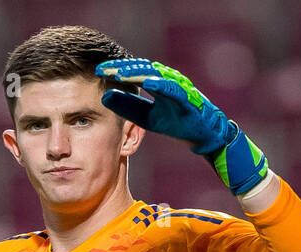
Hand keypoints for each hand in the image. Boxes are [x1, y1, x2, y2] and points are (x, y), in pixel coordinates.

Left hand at [96, 59, 270, 196]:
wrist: (203, 135)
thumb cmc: (176, 123)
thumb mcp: (146, 117)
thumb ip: (128, 107)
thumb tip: (105, 96)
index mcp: (156, 81)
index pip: (132, 72)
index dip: (115, 70)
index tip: (97, 71)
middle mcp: (167, 79)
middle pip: (141, 68)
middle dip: (121, 68)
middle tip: (102, 68)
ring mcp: (179, 86)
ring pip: (155, 74)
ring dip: (137, 72)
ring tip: (119, 72)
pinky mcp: (188, 98)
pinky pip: (173, 89)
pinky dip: (160, 84)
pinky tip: (146, 82)